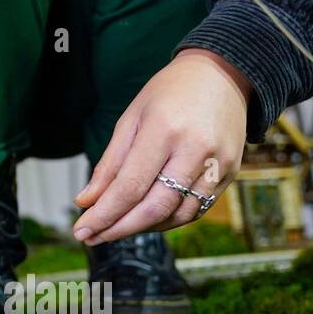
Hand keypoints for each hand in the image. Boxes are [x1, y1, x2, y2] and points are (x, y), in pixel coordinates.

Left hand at [72, 48, 250, 244]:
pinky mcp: (231, 174)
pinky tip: (146, 218)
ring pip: (177, 215)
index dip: (103, 215)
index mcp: (164, 130)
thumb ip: (110, 162)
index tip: (81, 230)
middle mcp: (195, 150)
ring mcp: (217, 164)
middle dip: (118, 229)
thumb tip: (86, 201)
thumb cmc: (169, 93)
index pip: (130, 186)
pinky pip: (196, 210)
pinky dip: (168, 220)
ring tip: (114, 228)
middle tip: (91, 238)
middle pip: (154, 208)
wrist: (223, 75)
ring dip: (143, 228)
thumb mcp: (132, 118)